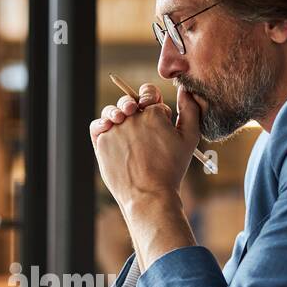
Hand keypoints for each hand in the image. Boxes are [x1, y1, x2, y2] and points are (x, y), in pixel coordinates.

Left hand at [89, 83, 201, 213]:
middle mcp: (132, 117)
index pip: (150, 95)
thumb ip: (190, 110)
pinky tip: (109, 130)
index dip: (153, 102)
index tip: (155, 114)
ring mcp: (115, 129)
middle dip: (135, 108)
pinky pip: (97, 126)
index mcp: (153, 112)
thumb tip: (184, 90)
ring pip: (112, 112)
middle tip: (138, 121)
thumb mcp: (189, 139)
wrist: (148, 195)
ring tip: (123, 124)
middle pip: (130, 102)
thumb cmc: (171, 169)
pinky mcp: (101, 141)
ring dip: (117, 115)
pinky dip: (101, 125)